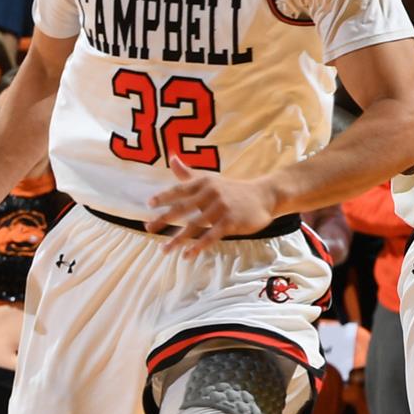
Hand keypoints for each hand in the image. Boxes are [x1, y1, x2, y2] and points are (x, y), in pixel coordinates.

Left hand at [144, 157, 280, 256]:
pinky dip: (198, 246)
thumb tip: (171, 157)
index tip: (149, 205)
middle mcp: (211, 193)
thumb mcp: (209, 180)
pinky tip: (187, 255)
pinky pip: (211, 236)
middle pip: (183, 207)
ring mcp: (221, 208)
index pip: (180, 189)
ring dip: (177, 239)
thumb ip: (187, 174)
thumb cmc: (232, 190)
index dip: (164, 196)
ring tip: (164, 250)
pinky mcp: (231, 222)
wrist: (265, 196)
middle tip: (147, 228)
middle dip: (164, 218)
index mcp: (203, 182)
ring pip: (194, 225)